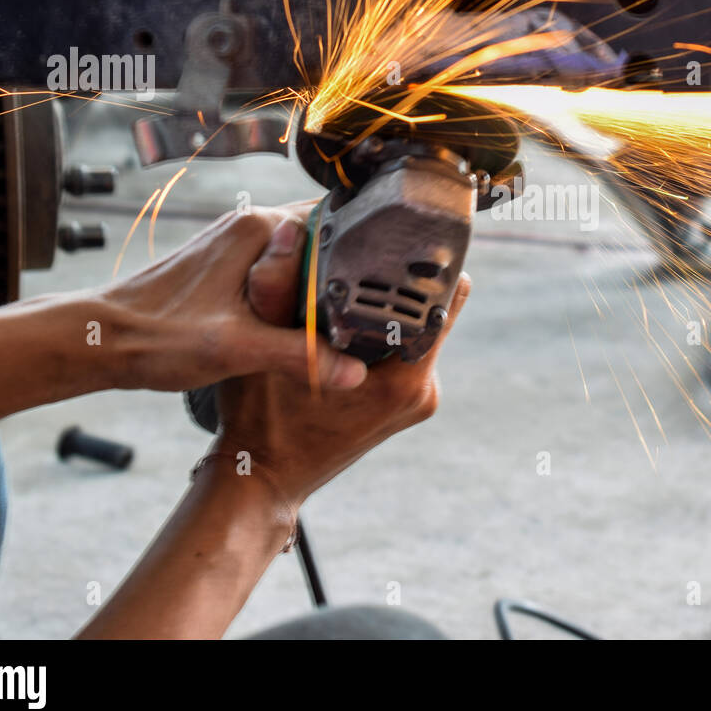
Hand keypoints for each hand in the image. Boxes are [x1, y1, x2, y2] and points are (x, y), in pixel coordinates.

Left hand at [95, 203, 366, 393]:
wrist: (98, 341)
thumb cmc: (155, 337)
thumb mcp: (236, 350)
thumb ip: (298, 356)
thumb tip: (354, 374)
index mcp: (258, 229)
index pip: (335, 221)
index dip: (366, 249)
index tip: (391, 279)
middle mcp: (248, 228)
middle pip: (322, 240)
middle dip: (349, 271)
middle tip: (380, 308)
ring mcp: (235, 246)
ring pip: (299, 259)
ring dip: (322, 284)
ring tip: (351, 319)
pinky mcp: (225, 268)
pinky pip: (277, 272)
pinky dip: (296, 294)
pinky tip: (306, 325)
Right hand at [207, 214, 471, 505]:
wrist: (263, 481)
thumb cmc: (261, 422)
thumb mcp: (262, 348)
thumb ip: (276, 290)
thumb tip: (287, 229)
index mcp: (405, 379)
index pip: (449, 299)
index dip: (428, 263)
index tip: (406, 233)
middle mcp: (422, 390)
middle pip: (433, 312)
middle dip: (404, 281)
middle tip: (371, 250)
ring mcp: (414, 400)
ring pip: (415, 330)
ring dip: (390, 307)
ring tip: (355, 281)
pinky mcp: (402, 404)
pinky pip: (402, 351)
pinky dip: (380, 332)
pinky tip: (348, 319)